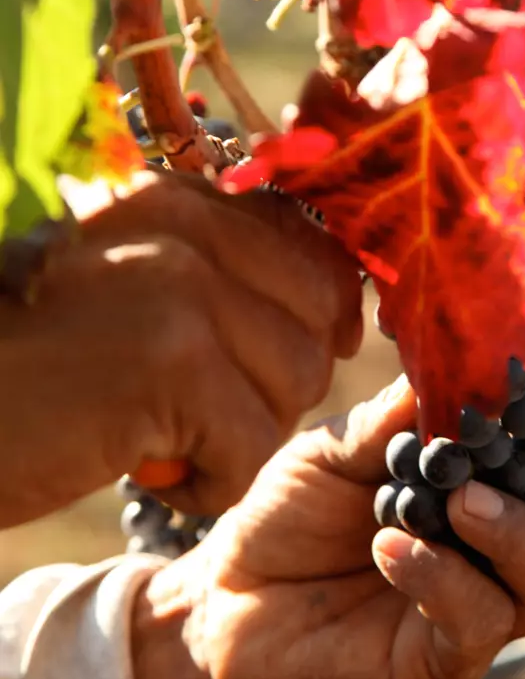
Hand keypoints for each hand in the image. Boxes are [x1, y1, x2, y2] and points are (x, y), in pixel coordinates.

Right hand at [0, 171, 362, 526]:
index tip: (308, 351)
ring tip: (163, 441)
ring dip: (241, 434)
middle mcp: (183, 225)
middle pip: (317, 314)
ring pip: (294, 382)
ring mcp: (178, 288)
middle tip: (205, 414)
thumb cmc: (20, 363)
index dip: (324, 309)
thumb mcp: (120, 287)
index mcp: (174, 197)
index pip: (311, 244)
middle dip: (280, 381)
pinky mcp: (167, 364)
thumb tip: (339, 310)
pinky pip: (252, 445)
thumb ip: (213, 275)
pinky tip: (150, 474)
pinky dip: (211, 481)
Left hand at [130, 377, 524, 678]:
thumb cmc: (294, 509)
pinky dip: (443, 579)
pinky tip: (392, 546)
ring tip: (466, 497)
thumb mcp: (351, 441)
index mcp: (503, 482)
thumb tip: (483, 350)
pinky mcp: (444, 660)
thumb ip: (416, 409)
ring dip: (522, 530)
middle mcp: (509, 546)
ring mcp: (484, 607)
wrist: (220, 597)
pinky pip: (474, 623)